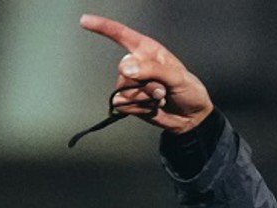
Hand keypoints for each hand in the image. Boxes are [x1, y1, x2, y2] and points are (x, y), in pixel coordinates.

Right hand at [79, 15, 215, 133]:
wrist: (191, 117)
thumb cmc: (189, 91)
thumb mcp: (177, 77)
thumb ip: (152, 70)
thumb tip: (127, 69)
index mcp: (148, 50)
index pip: (122, 35)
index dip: (103, 27)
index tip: (85, 21)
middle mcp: (137, 64)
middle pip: (124, 69)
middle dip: (145, 83)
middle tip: (163, 89)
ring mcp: (131, 83)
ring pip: (123, 89)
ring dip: (144, 98)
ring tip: (159, 98)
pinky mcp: (129, 101)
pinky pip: (123, 104)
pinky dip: (139, 108)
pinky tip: (151, 107)